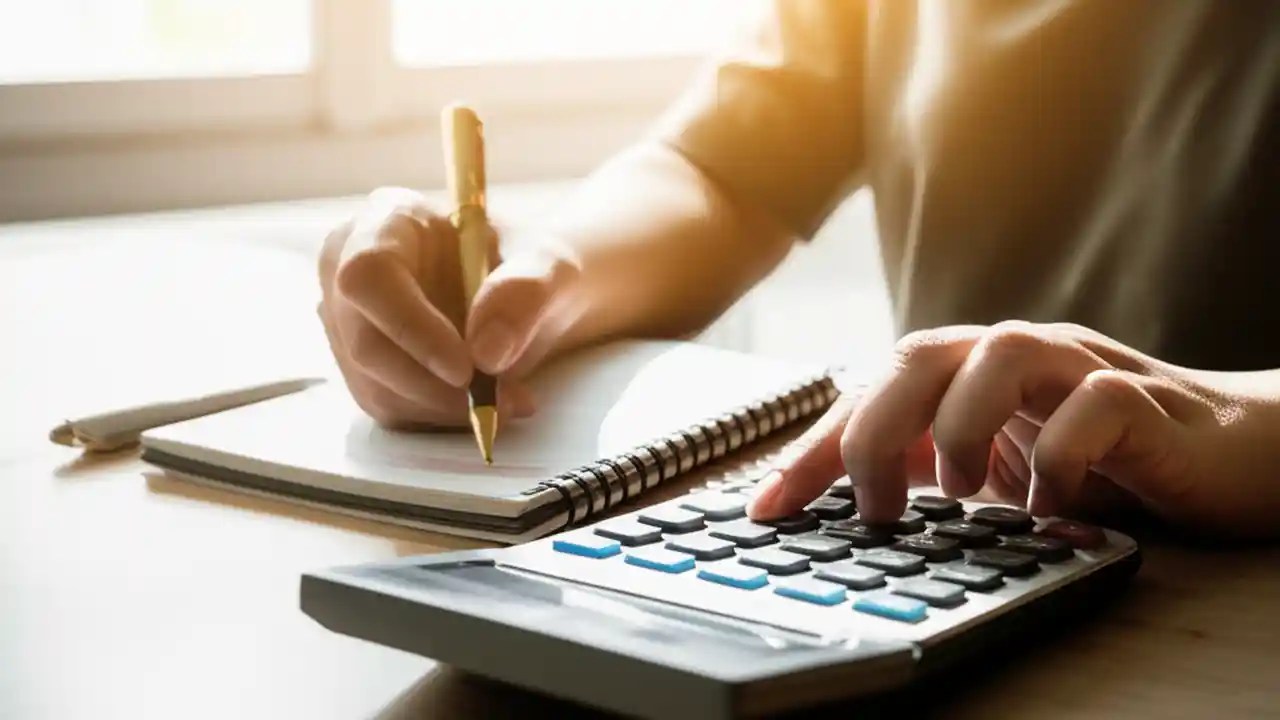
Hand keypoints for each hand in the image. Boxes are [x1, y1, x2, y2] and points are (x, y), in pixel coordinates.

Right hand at [317, 187, 581, 427]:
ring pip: (376, 385)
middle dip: (435, 385)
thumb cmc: (533, 269)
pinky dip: (440, 417)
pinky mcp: (362, 367)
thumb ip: (525, 294)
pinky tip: (483, 404)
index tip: (465, 369)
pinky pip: (389, 407)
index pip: (369, 274)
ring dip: (444, 407)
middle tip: (503, 401)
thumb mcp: (551, 267)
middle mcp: (349, 268)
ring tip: (510, 401)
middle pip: (364, 341)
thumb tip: (487, 352)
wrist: (533, 300)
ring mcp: (348, 322)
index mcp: (387, 220)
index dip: (409, 327)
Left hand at [747, 321, 1279, 539]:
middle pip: (918, 353)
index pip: (870, 392)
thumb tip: (842, 503)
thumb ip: (929, 468)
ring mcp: (1079, 368)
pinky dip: (1062, 460)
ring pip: (999, 353)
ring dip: (964, 427)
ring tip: (963, 496)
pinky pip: (1094, 407)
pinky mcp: (1144, 399)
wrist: (1227, 451)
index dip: (811, 449)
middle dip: (875, 431)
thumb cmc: (1100, 458)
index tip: (767, 508)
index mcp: (967, 373)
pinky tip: (1053, 509)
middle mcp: (1014, 357)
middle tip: (872, 508)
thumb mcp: (996, 467)